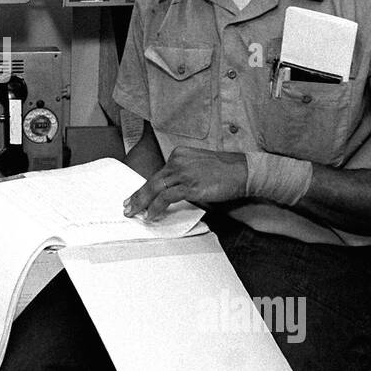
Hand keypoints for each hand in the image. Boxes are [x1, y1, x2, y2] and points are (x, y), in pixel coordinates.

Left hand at [123, 147, 247, 220]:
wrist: (243, 171)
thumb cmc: (225, 171)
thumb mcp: (199, 166)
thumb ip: (183, 174)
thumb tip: (169, 192)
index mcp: (179, 154)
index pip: (158, 173)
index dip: (145, 187)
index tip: (135, 196)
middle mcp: (178, 161)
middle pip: (152, 180)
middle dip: (138, 195)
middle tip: (127, 206)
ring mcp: (183, 173)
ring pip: (156, 189)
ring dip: (143, 203)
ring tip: (135, 213)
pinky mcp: (190, 186)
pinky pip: (167, 198)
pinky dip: (157, 207)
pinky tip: (152, 215)